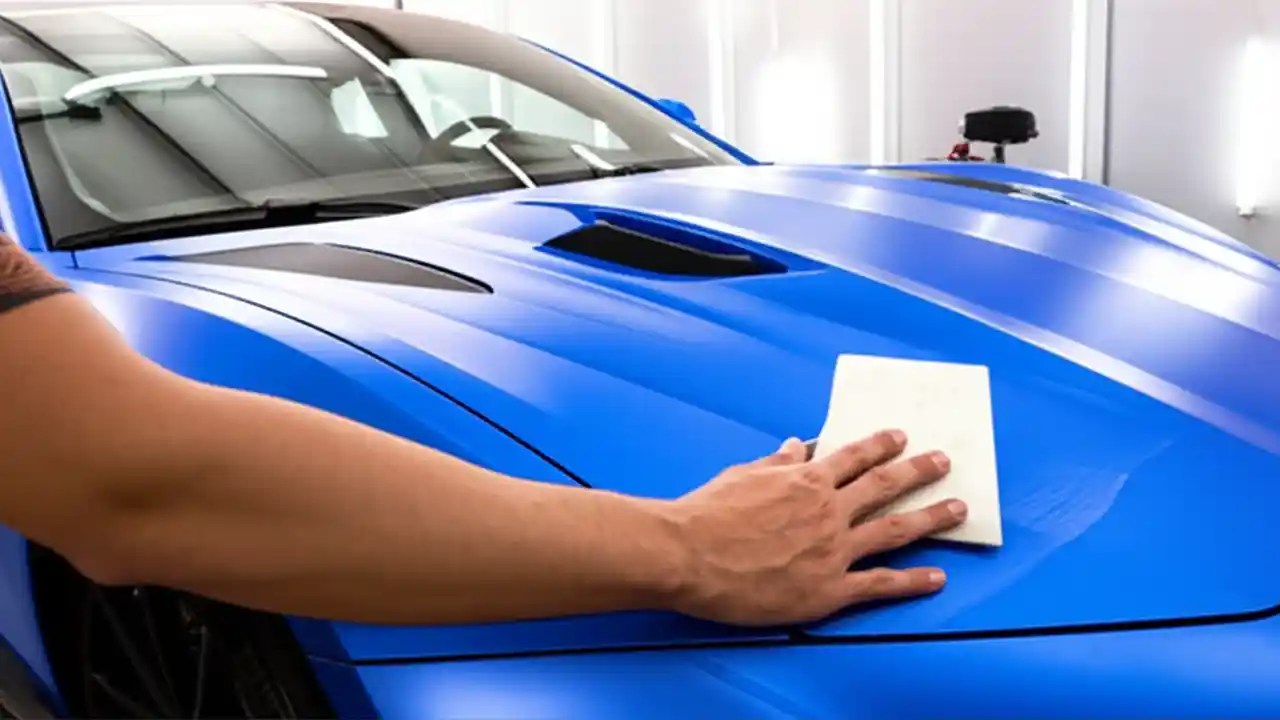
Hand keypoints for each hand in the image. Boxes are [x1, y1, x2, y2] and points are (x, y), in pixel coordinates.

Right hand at [665, 430, 965, 625]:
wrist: (687, 554)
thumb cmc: (706, 513)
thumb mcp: (741, 475)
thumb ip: (775, 463)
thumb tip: (796, 445)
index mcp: (805, 480)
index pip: (854, 457)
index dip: (881, 445)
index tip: (902, 437)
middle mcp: (827, 511)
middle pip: (885, 486)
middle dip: (919, 471)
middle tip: (944, 462)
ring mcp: (832, 551)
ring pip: (895, 530)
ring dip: (930, 518)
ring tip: (957, 510)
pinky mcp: (828, 590)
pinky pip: (880, 584)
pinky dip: (912, 581)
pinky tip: (937, 577)